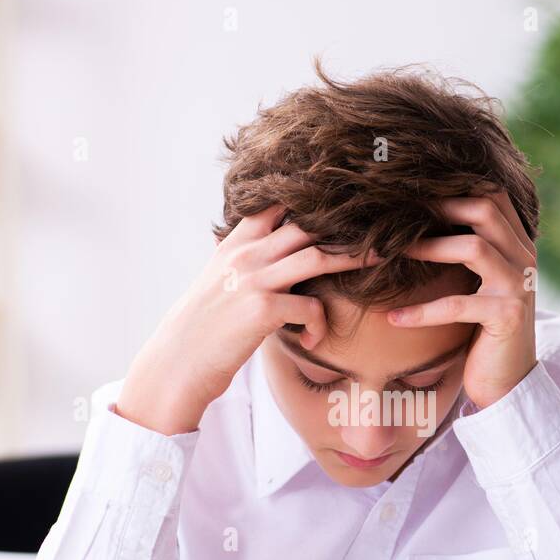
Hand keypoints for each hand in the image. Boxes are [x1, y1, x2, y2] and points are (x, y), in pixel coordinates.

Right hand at [118, 206, 376, 433]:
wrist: (177, 364)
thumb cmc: (203, 329)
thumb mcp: (218, 282)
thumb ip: (242, 260)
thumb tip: (267, 246)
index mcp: (235, 244)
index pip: (275, 202)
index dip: (310, 195)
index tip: (345, 197)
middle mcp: (245, 254)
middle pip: (306, 223)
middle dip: (346, 223)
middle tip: (382, 224)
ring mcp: (254, 279)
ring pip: (317, 256)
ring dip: (354, 259)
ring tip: (380, 261)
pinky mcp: (262, 310)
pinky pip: (310, 307)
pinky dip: (319, 325)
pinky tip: (312, 341)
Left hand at [387, 190, 537, 409]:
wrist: (508, 381)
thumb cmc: (482, 330)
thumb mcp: (479, 283)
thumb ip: (468, 250)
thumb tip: (419, 218)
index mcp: (519, 245)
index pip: (493, 195)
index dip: (454, 186)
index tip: (413, 191)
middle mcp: (525, 259)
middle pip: (486, 210)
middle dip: (439, 206)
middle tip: (397, 212)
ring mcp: (519, 287)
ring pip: (474, 248)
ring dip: (428, 247)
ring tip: (392, 252)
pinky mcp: (507, 317)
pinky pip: (457, 305)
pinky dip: (422, 311)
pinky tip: (394, 318)